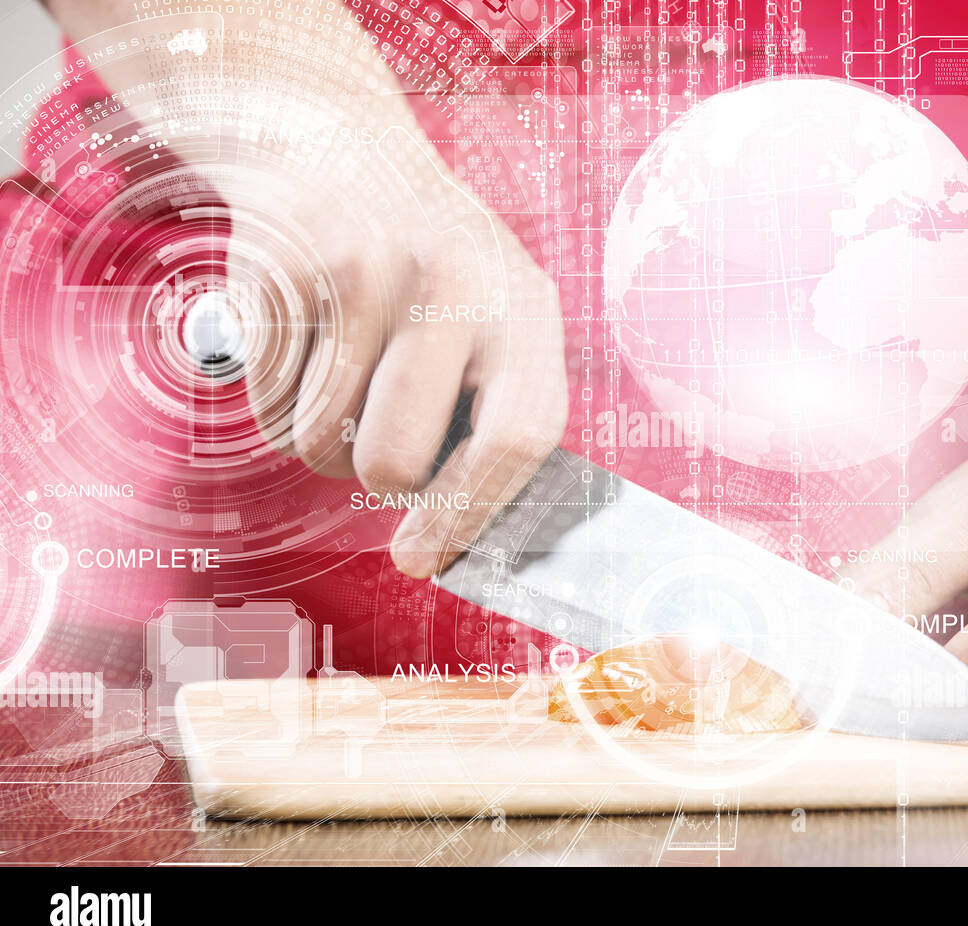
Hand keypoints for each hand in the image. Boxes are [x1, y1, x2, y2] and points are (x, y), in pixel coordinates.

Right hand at [234, 132, 567, 579]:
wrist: (340, 150)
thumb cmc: (431, 268)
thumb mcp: (498, 320)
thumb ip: (497, 418)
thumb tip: (448, 545)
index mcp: (526, 308)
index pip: (517, 441)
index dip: (468, 516)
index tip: (421, 558)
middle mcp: (452, 284)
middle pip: (394, 463)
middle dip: (375, 477)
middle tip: (376, 431)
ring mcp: (364, 271)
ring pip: (317, 444)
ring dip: (320, 436)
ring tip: (343, 366)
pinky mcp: (285, 268)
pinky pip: (264, 404)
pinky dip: (274, 397)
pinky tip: (304, 337)